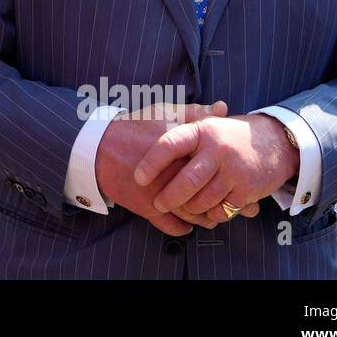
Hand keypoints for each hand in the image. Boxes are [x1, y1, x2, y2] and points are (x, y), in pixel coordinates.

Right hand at [96, 101, 229, 235]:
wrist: (97, 148)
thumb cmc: (131, 128)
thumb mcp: (163, 112)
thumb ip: (195, 112)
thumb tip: (223, 108)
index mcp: (183, 152)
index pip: (217, 170)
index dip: (230, 177)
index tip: (238, 179)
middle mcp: (176, 175)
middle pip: (210, 197)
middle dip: (224, 204)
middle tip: (234, 206)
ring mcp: (162, 194)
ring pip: (194, 215)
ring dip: (205, 219)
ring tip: (211, 217)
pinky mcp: (148, 208)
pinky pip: (174, 226)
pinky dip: (183, 228)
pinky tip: (187, 225)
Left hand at [134, 113, 299, 225]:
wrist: (275, 142)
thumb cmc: (229, 135)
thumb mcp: (205, 122)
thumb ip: (179, 121)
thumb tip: (148, 117)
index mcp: (202, 131)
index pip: (170, 145)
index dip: (151, 163)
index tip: (139, 178)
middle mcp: (217, 150)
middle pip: (187, 180)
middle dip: (169, 196)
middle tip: (158, 203)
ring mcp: (234, 171)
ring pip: (203, 199)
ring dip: (189, 208)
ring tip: (182, 207)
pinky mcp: (247, 190)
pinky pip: (221, 210)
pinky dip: (211, 215)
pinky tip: (205, 211)